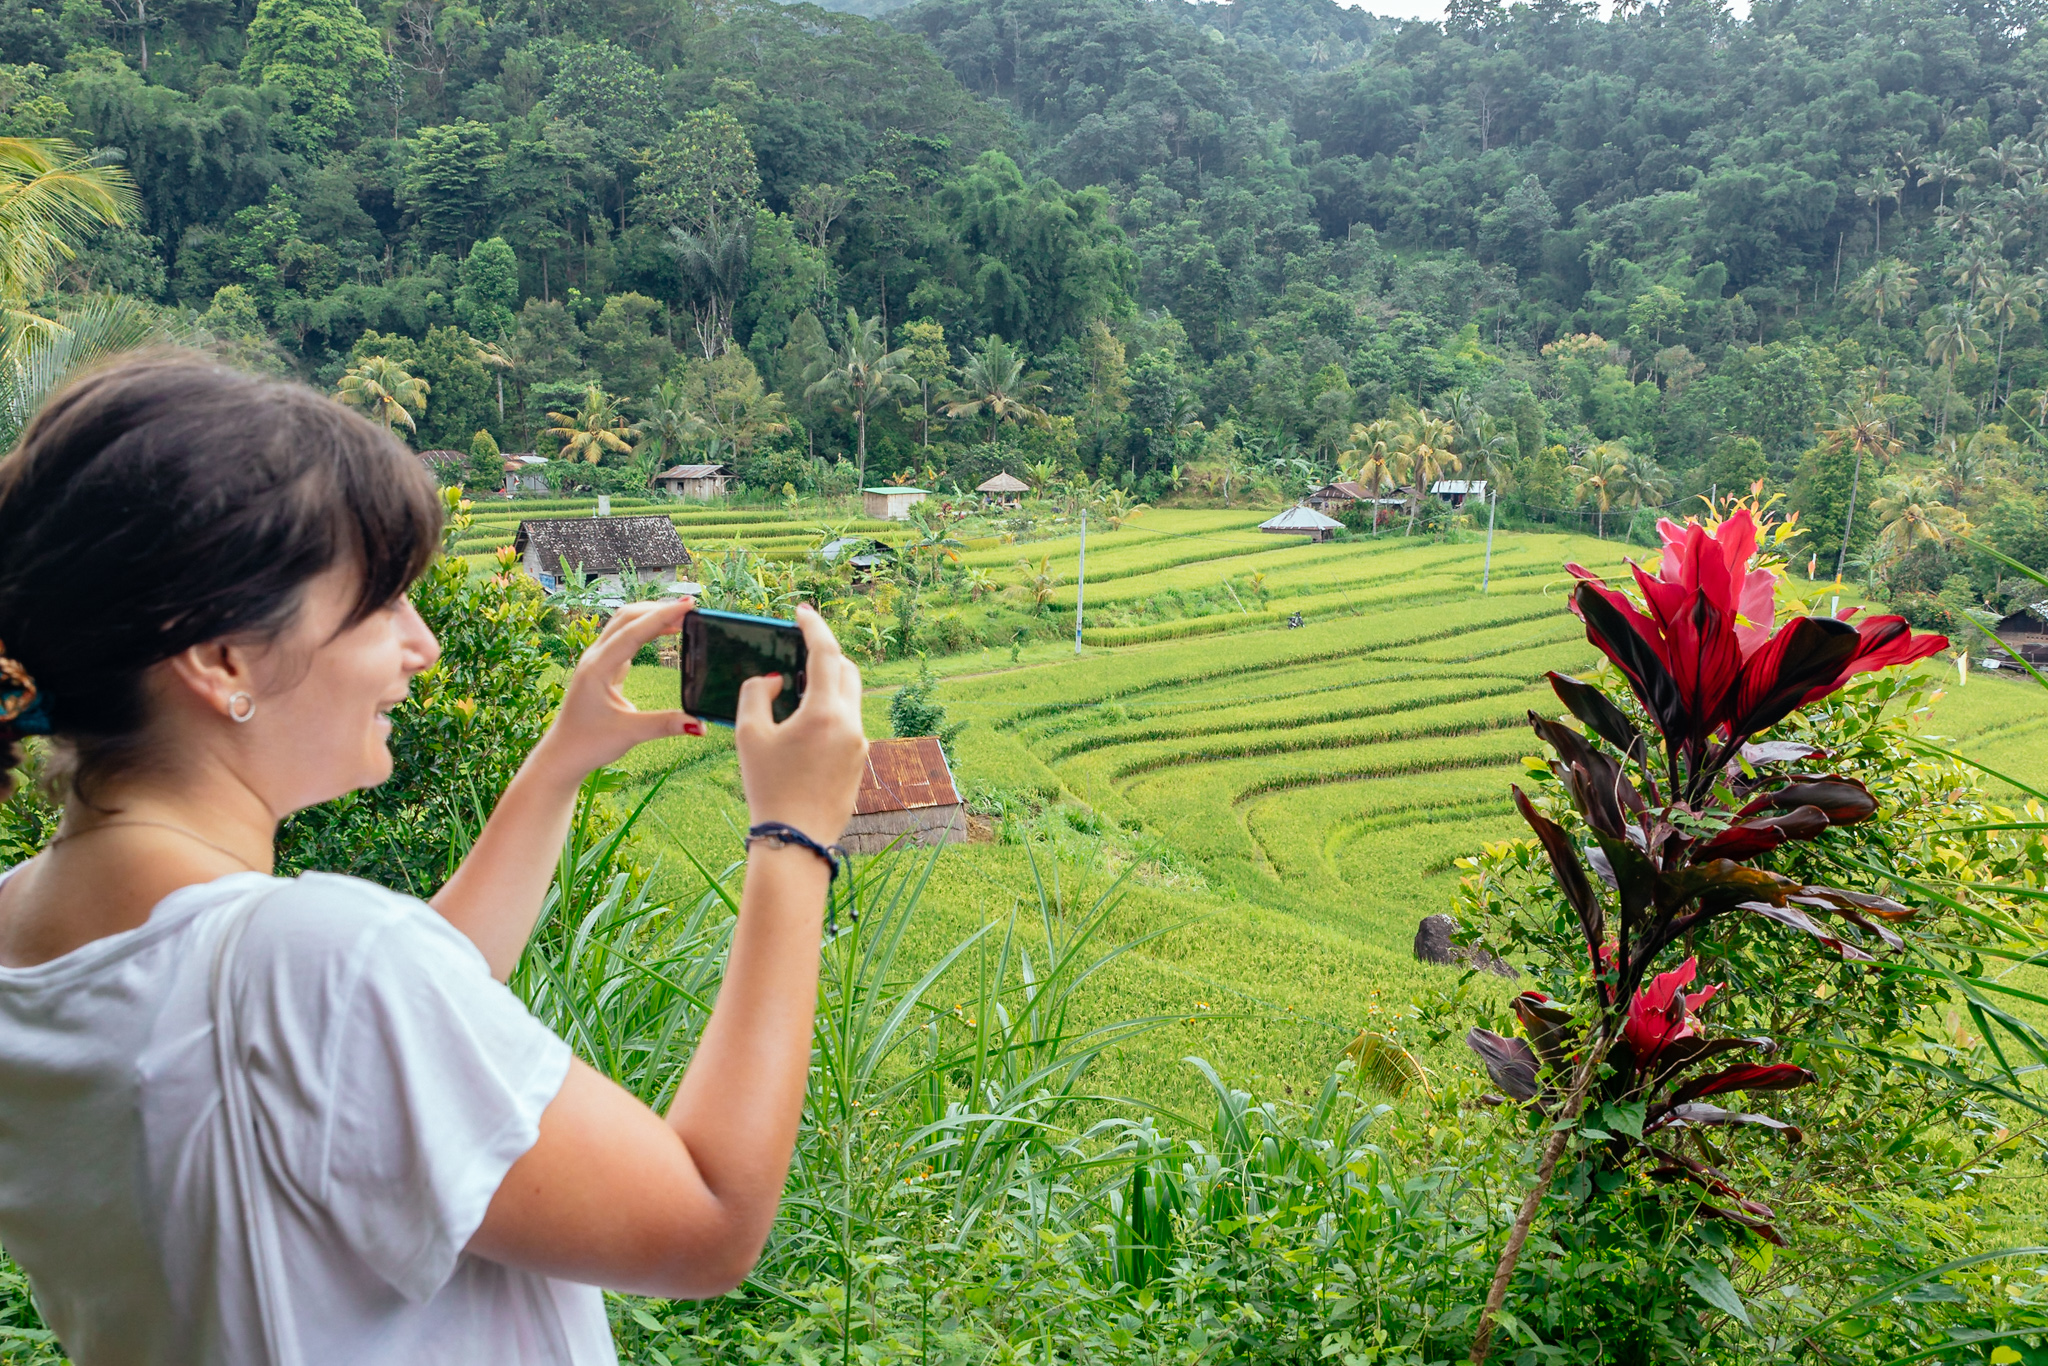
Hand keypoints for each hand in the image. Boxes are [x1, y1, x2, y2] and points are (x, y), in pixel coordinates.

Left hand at [532, 598, 696, 781]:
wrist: (562, 754)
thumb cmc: (588, 743)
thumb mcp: (630, 734)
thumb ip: (665, 724)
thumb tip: (700, 725)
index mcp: (597, 668)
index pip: (633, 631)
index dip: (662, 615)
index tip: (688, 605)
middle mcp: (594, 658)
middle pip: (626, 618)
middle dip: (657, 609)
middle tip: (689, 608)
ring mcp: (596, 661)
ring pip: (623, 625)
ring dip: (650, 616)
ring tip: (680, 616)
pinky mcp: (601, 668)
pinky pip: (624, 639)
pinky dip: (645, 631)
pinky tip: (663, 632)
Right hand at [734, 604, 866, 843]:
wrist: (796, 840)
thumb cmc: (768, 788)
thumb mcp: (749, 736)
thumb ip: (757, 694)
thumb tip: (773, 680)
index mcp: (825, 712)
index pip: (825, 653)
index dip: (814, 626)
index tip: (802, 612)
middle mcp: (850, 724)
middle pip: (846, 670)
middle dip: (826, 654)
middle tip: (800, 649)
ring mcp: (860, 743)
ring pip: (850, 697)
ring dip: (829, 684)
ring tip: (798, 689)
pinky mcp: (860, 761)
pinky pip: (849, 722)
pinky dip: (832, 710)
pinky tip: (807, 723)